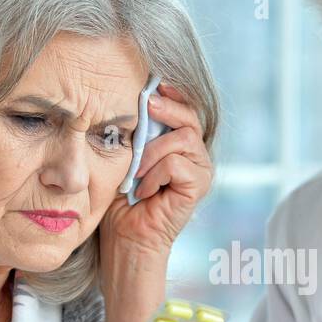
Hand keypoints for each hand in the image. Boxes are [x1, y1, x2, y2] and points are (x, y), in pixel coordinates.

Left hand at [99, 84, 212, 321]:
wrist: (124, 238)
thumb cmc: (120, 199)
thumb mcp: (124, 155)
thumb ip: (135, 130)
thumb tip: (133, 97)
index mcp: (181, 147)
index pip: (186, 110)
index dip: (173, 94)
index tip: (154, 82)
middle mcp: (197, 157)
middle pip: (190, 118)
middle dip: (165, 110)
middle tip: (143, 108)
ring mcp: (200, 172)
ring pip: (183, 138)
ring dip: (152, 151)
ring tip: (135, 172)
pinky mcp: (198, 187)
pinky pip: (176, 163)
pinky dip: (154, 173)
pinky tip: (144, 190)